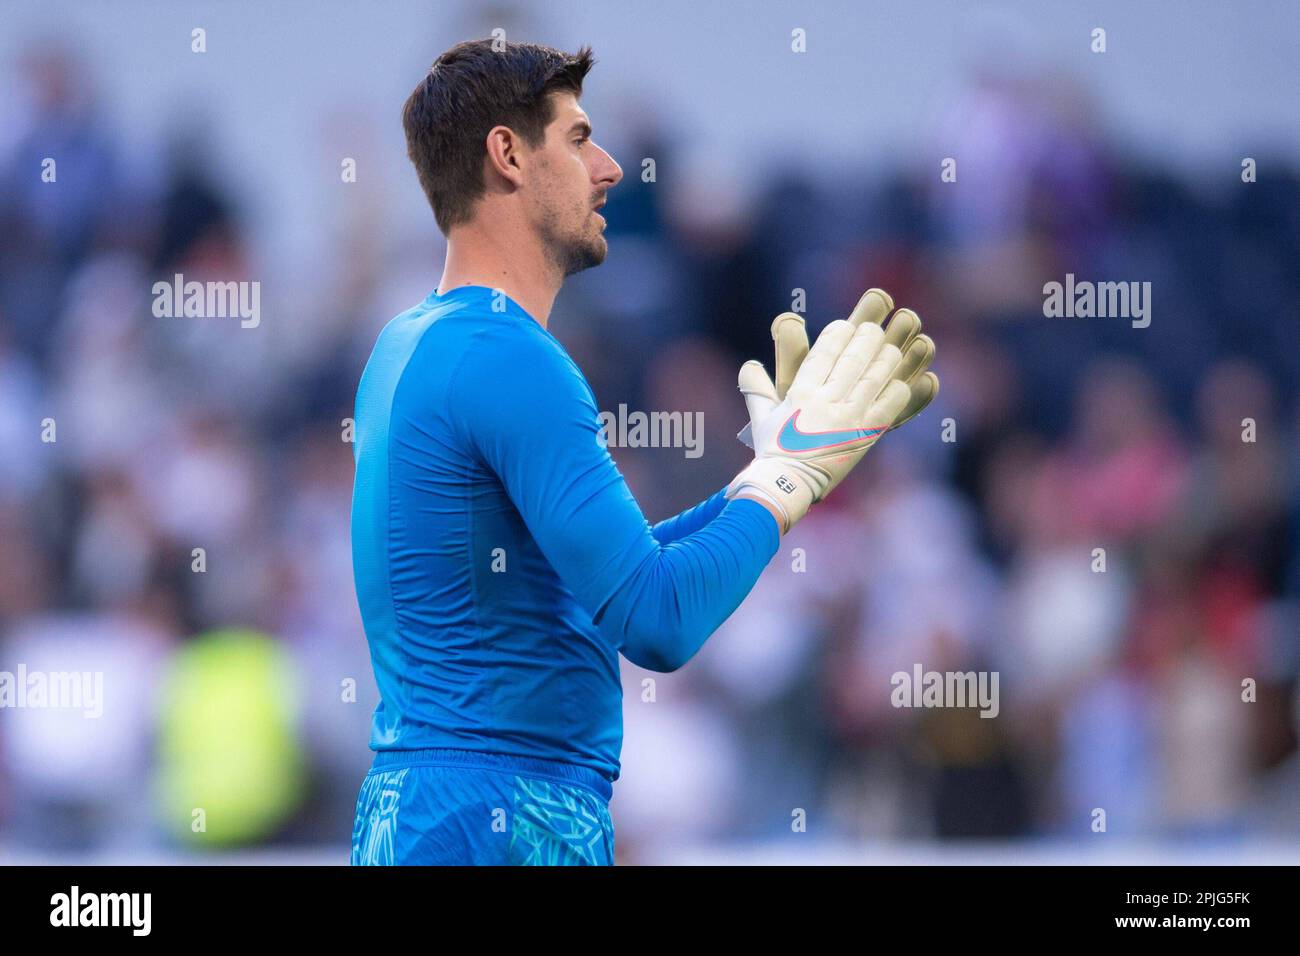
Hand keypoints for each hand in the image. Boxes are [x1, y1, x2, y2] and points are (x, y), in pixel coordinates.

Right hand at [737, 288, 938, 447]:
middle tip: (873, 329)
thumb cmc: (772, 451)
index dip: (837, 335)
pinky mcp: (864, 435)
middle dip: (865, 339)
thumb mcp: (761, 417)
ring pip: (873, 378)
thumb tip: (749, 366)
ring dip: (885, 359)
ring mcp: (848, 418)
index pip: (824, 353)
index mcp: (801, 393)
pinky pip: (887, 407)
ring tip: (891, 348)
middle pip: (853, 359)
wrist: (787, 485)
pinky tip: (900, 382)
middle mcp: (826, 401)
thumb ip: (757, 388)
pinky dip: (896, 392)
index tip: (845, 325)